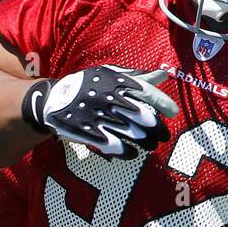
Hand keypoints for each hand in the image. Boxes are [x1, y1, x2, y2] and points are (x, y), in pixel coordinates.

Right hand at [23, 65, 177, 157]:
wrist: (54, 99)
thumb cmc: (88, 85)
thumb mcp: (110, 74)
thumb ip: (138, 77)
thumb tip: (164, 74)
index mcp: (116, 83)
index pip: (147, 92)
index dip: (164, 103)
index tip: (173, 113)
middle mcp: (110, 99)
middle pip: (143, 117)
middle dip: (157, 129)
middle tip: (163, 135)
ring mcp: (101, 117)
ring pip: (133, 133)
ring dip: (146, 141)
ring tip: (151, 145)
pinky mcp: (91, 133)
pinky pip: (116, 146)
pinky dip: (128, 151)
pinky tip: (133, 153)